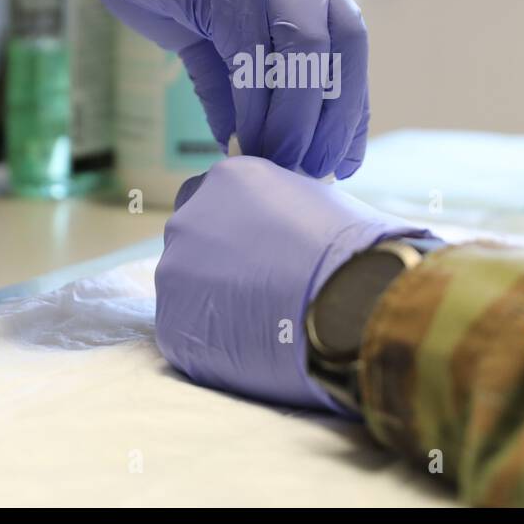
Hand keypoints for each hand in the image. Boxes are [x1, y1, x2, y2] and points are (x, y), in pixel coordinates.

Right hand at [41, 0, 368, 178]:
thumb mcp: (205, 21)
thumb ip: (232, 75)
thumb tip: (243, 141)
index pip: (349, 38)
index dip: (351, 104)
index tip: (341, 158)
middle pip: (340, 46)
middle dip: (331, 118)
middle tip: (310, 169)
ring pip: (303, 55)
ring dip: (291, 121)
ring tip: (272, 163)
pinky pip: (253, 55)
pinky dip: (251, 108)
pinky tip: (241, 141)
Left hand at [153, 156, 430, 410]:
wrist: (348, 302)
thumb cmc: (349, 250)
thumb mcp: (318, 201)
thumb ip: (282, 204)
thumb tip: (283, 222)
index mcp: (228, 179)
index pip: (209, 196)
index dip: (230, 224)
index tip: (251, 247)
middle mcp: (190, 218)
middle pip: (192, 240)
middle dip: (216, 260)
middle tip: (256, 285)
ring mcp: (176, 271)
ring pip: (185, 286)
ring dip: (213, 300)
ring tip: (260, 318)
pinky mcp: (174, 322)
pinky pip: (187, 330)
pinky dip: (213, 339)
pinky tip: (249, 343)